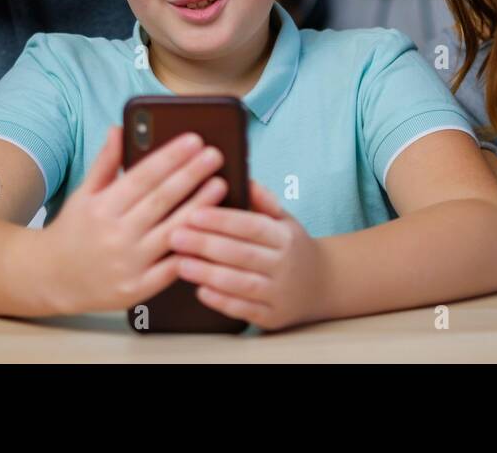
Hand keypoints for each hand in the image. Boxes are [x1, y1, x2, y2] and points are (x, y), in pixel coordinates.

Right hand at [32, 125, 227, 314]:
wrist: (50, 279)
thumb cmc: (73, 231)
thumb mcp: (84, 194)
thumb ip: (106, 162)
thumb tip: (121, 127)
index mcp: (101, 207)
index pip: (143, 176)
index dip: (171, 156)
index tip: (194, 140)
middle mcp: (114, 234)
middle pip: (161, 200)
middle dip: (192, 175)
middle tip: (215, 155)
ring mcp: (127, 264)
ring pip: (172, 231)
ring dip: (199, 207)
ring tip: (221, 185)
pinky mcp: (137, 289)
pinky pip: (172, 268)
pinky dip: (192, 250)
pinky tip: (211, 231)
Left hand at [168, 178, 326, 330]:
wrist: (321, 284)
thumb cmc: (289, 245)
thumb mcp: (282, 219)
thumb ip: (261, 198)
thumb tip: (242, 178)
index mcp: (286, 236)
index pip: (252, 226)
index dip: (222, 220)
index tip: (193, 213)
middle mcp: (285, 265)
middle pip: (243, 254)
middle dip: (206, 245)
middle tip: (175, 236)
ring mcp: (280, 293)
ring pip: (242, 284)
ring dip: (209, 274)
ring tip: (180, 263)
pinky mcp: (273, 317)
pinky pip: (244, 310)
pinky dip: (221, 301)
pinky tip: (200, 291)